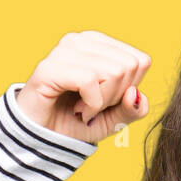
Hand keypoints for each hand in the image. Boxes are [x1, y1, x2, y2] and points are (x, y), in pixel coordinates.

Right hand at [15, 30, 151, 143]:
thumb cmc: (74, 123)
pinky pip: (90, 80)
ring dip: (102, 102)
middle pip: (129, 66)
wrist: (39, 139)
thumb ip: (133, 109)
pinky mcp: (50, 68)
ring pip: (113, 71)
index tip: (106, 101)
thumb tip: (136, 94)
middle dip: (116, 97)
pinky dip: (90, 104)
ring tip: (83, 109)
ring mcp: (64, 51)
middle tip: (93, 107)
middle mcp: (81, 41)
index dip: (130, 89)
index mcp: (98, 44)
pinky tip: (78, 110)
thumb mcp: (113, 120)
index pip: (140, 61)